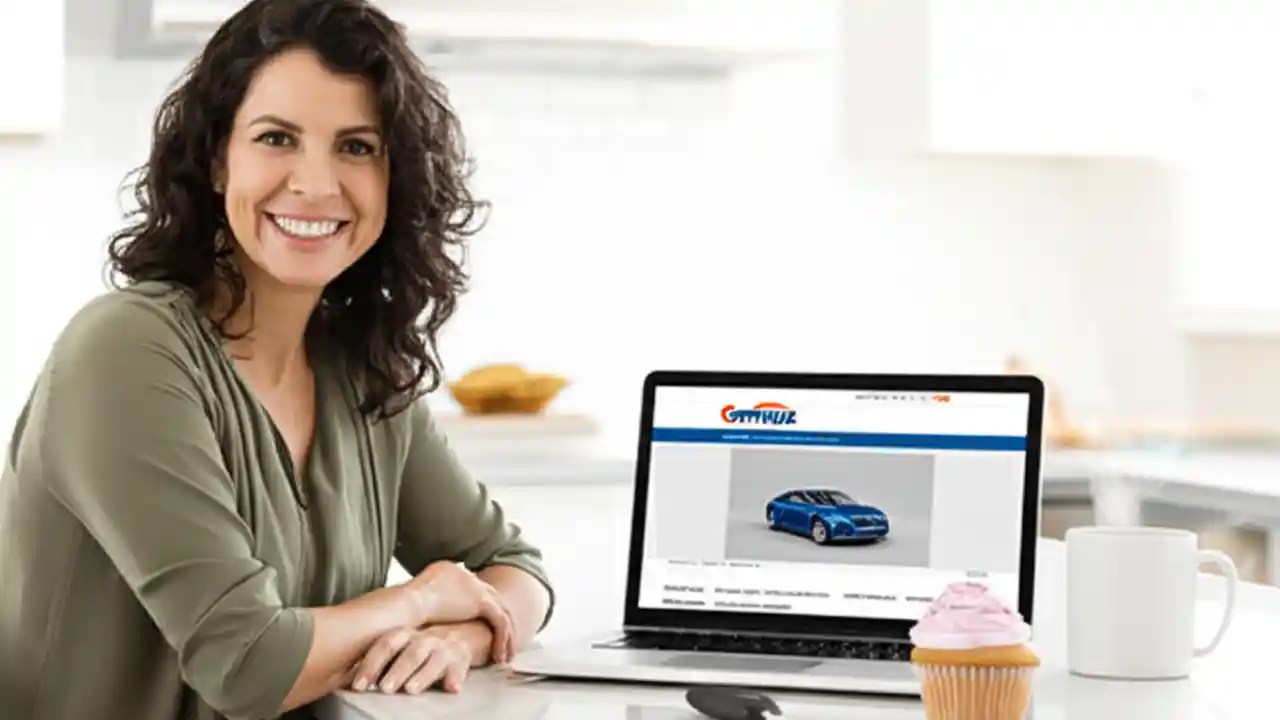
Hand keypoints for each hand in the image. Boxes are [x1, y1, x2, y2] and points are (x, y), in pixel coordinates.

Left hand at [350, 626, 474, 694]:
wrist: (468, 631)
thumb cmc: (425, 645)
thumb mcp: (404, 645)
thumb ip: (381, 658)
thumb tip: (342, 676)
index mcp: (406, 634)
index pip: (385, 644)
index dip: (370, 664)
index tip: (358, 685)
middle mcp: (425, 638)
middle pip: (411, 651)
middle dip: (397, 671)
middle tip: (385, 688)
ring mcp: (445, 647)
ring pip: (434, 659)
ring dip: (422, 674)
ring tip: (411, 689)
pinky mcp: (463, 659)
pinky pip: (461, 669)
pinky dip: (456, 678)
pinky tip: (452, 688)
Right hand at [408, 561, 513, 662]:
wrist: (405, 605)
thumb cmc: (401, 611)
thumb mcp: (416, 605)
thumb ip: (430, 607)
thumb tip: (428, 621)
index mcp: (449, 571)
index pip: (471, 589)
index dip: (479, 610)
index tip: (483, 627)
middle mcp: (464, 574)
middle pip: (489, 597)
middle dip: (498, 621)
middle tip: (503, 642)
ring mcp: (474, 584)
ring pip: (499, 610)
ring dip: (504, 635)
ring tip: (504, 655)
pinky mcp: (480, 600)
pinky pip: (499, 620)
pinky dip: (502, 638)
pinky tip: (500, 655)